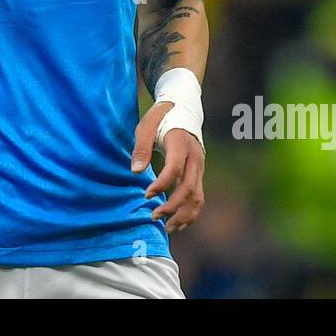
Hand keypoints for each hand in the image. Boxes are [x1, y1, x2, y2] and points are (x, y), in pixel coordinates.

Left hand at [130, 101, 205, 233]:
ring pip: (197, 197)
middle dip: (172, 206)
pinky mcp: (198, 174)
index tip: (146, 194)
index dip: (161, 185)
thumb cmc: (160, 117)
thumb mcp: (147, 125)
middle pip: (189, 188)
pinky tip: (177, 223)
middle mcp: (195, 157)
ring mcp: (199, 167)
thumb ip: (141, 147)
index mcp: (181, 143)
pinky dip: (190, 213)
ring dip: (183, 215)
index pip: (175, 169)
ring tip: (167, 227)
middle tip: (153, 216)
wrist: (183, 108)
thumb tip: (136, 172)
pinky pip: (198, 197)